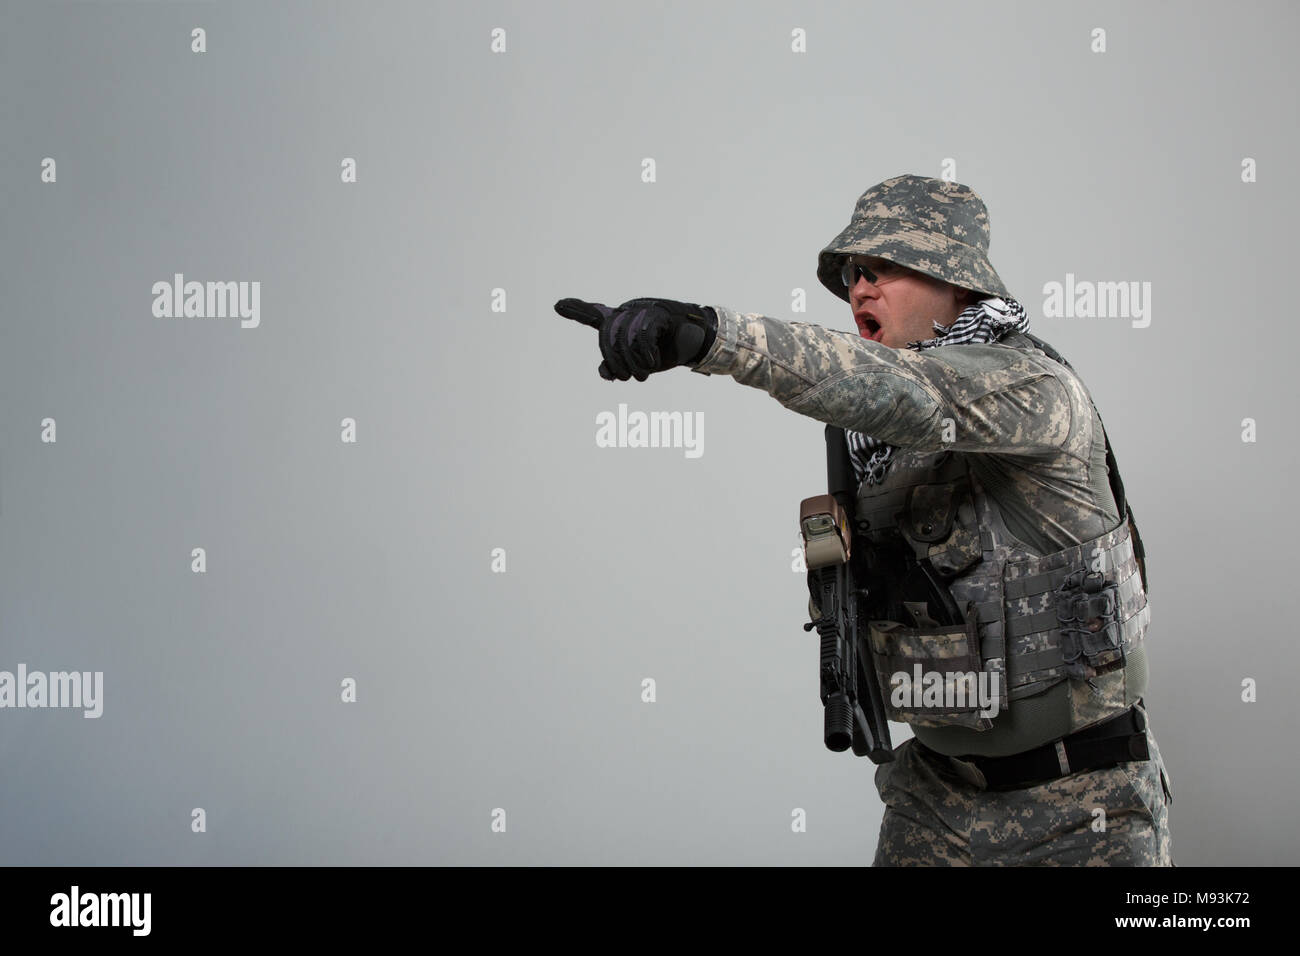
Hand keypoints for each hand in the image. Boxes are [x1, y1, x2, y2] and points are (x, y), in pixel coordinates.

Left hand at [554, 297, 715, 381]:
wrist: (698, 341)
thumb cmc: (666, 350)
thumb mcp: (637, 364)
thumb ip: (617, 367)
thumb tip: (603, 373)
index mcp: (621, 320)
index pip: (595, 315)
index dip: (576, 310)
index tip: (557, 305)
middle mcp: (628, 311)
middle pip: (607, 334)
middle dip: (614, 360)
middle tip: (624, 378)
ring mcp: (643, 310)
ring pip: (625, 336)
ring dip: (632, 362)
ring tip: (640, 376)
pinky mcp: (659, 313)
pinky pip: (643, 333)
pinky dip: (645, 352)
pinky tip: (650, 364)